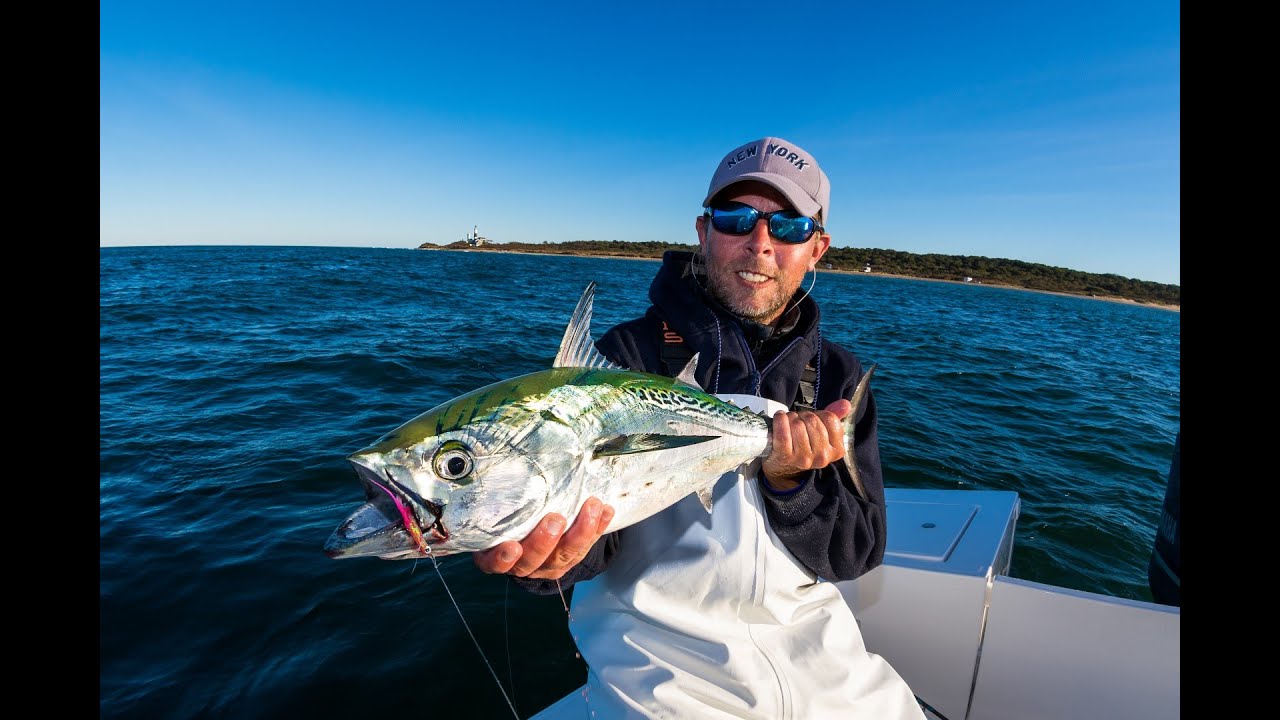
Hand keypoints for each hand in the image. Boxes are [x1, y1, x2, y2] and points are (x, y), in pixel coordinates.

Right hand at [472, 496, 614, 579]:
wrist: (530, 529)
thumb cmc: (507, 515)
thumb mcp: (499, 511)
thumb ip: (500, 500)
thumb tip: (506, 466)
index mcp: (497, 555)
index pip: (495, 563)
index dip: (502, 558)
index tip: (513, 546)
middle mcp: (522, 564)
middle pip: (533, 560)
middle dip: (545, 541)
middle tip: (556, 519)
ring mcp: (548, 565)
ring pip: (564, 555)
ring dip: (581, 532)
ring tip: (592, 507)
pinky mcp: (570, 560)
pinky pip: (586, 547)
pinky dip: (598, 528)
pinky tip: (606, 510)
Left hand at [761, 399, 852, 490]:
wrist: (784, 462)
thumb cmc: (805, 442)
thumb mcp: (822, 431)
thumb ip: (835, 416)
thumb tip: (845, 404)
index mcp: (837, 450)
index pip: (830, 419)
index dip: (818, 414)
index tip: (811, 419)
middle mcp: (822, 457)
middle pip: (812, 420)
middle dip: (803, 415)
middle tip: (797, 420)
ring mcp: (804, 459)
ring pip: (798, 425)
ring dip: (790, 418)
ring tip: (788, 422)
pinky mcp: (786, 458)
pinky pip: (783, 434)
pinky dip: (780, 421)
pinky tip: (780, 418)